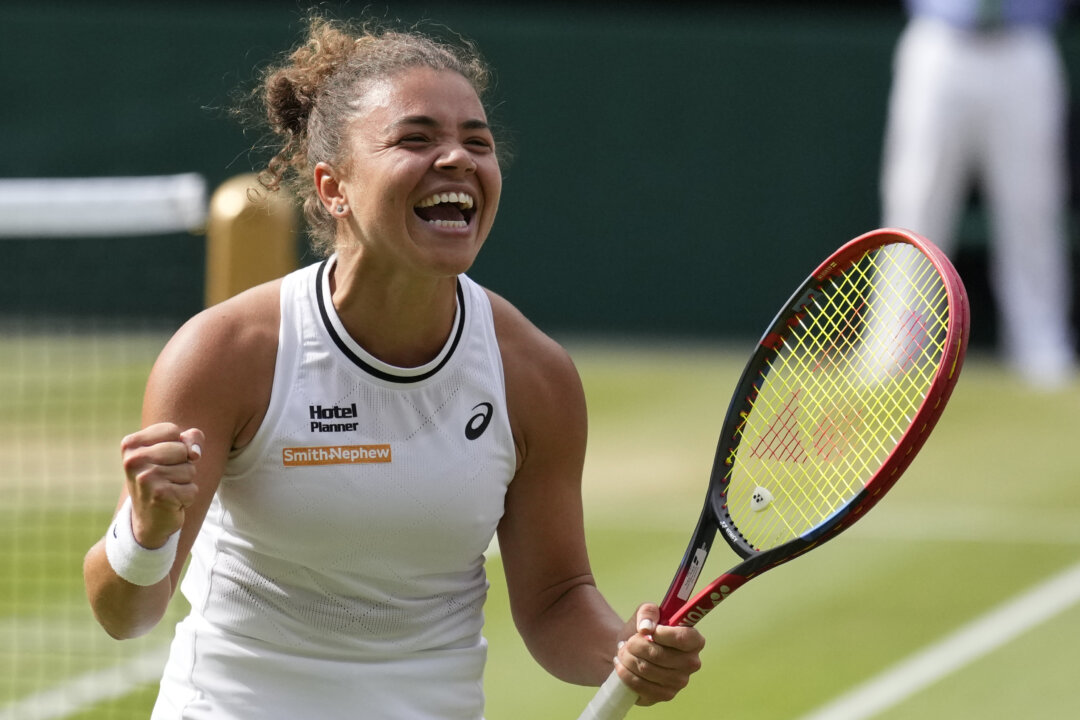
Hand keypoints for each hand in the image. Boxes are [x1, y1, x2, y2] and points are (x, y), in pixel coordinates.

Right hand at [120, 422, 203, 547]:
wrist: (148, 519)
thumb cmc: (163, 478)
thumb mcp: (174, 451)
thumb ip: (191, 438)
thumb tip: (195, 452)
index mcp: (131, 444)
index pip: (173, 431)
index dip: (177, 445)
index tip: (162, 459)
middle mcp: (133, 461)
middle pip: (182, 450)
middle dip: (182, 464)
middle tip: (165, 478)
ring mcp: (145, 479)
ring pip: (190, 469)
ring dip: (185, 481)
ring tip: (167, 489)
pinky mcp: (160, 496)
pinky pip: (192, 489)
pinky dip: (187, 497)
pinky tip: (171, 502)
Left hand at [614, 604, 705, 705]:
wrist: (633, 652)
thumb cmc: (644, 631)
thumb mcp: (646, 613)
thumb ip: (648, 612)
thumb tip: (646, 627)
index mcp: (694, 641)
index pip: (683, 638)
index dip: (662, 634)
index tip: (647, 630)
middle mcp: (691, 663)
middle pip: (658, 654)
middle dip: (635, 645)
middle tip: (628, 642)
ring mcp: (679, 682)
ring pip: (646, 669)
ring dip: (627, 658)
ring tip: (623, 652)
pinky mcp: (665, 696)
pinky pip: (639, 685)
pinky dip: (625, 673)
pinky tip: (621, 665)